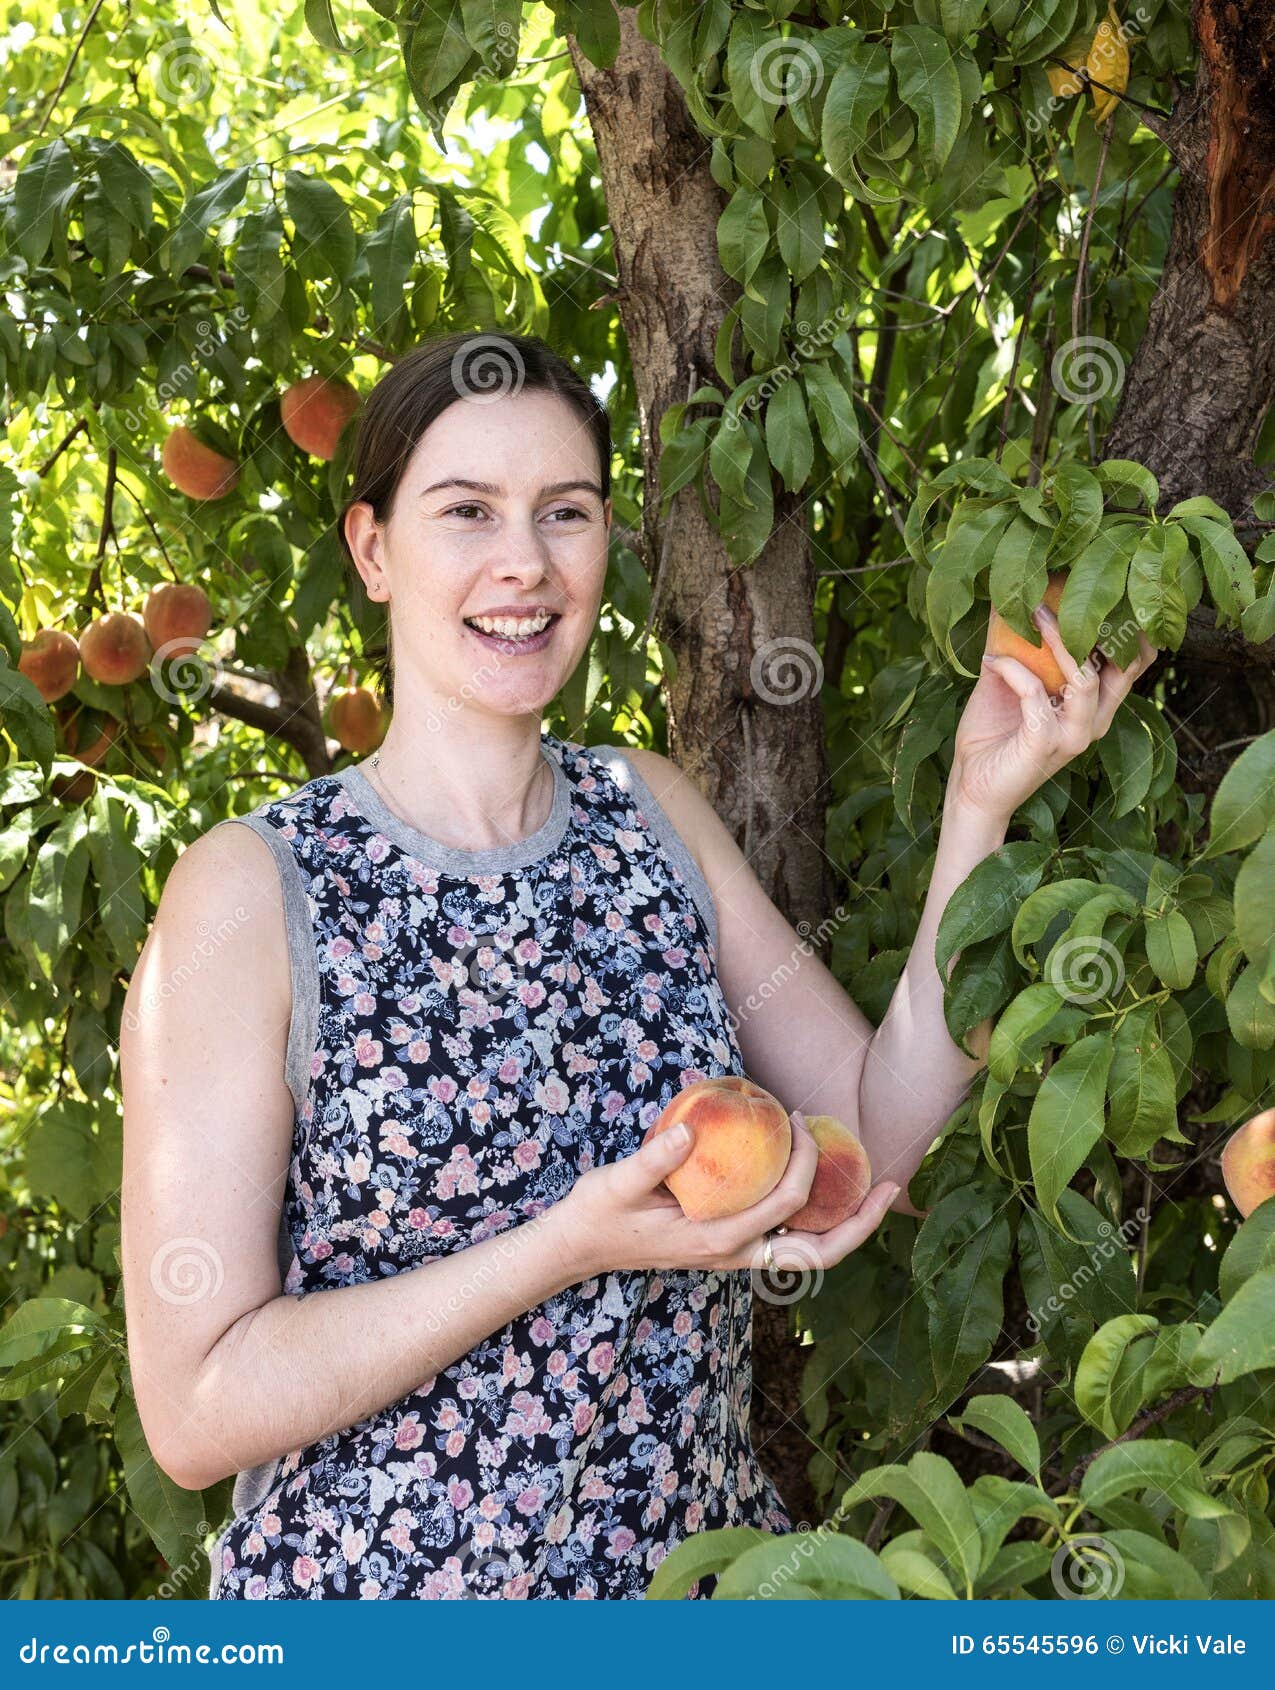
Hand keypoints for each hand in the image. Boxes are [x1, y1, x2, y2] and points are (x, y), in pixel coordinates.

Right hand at [552, 1111, 899, 1280]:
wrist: (578, 1249)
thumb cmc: (598, 1213)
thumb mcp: (617, 1182)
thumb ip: (654, 1159)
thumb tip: (692, 1130)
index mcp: (715, 1241)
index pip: (783, 1204)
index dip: (804, 1160)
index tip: (798, 1116)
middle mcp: (734, 1256)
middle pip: (817, 1253)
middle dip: (859, 1222)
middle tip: (891, 1186)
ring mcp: (734, 1256)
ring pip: (808, 1254)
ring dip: (846, 1226)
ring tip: (875, 1190)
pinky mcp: (729, 1247)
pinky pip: (785, 1241)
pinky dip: (813, 1218)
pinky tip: (822, 1186)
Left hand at [951, 601, 1157, 822]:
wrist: (972, 788)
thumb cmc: (993, 737)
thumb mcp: (1013, 686)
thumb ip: (1023, 652)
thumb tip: (1013, 599)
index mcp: (1095, 705)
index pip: (1132, 661)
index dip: (1127, 624)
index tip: (1096, 589)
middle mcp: (1094, 721)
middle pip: (1125, 664)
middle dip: (1100, 623)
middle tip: (1063, 594)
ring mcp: (1074, 735)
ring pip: (1085, 677)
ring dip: (1058, 640)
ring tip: (1032, 613)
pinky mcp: (1046, 744)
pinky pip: (1035, 693)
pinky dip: (1012, 669)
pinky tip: (990, 661)